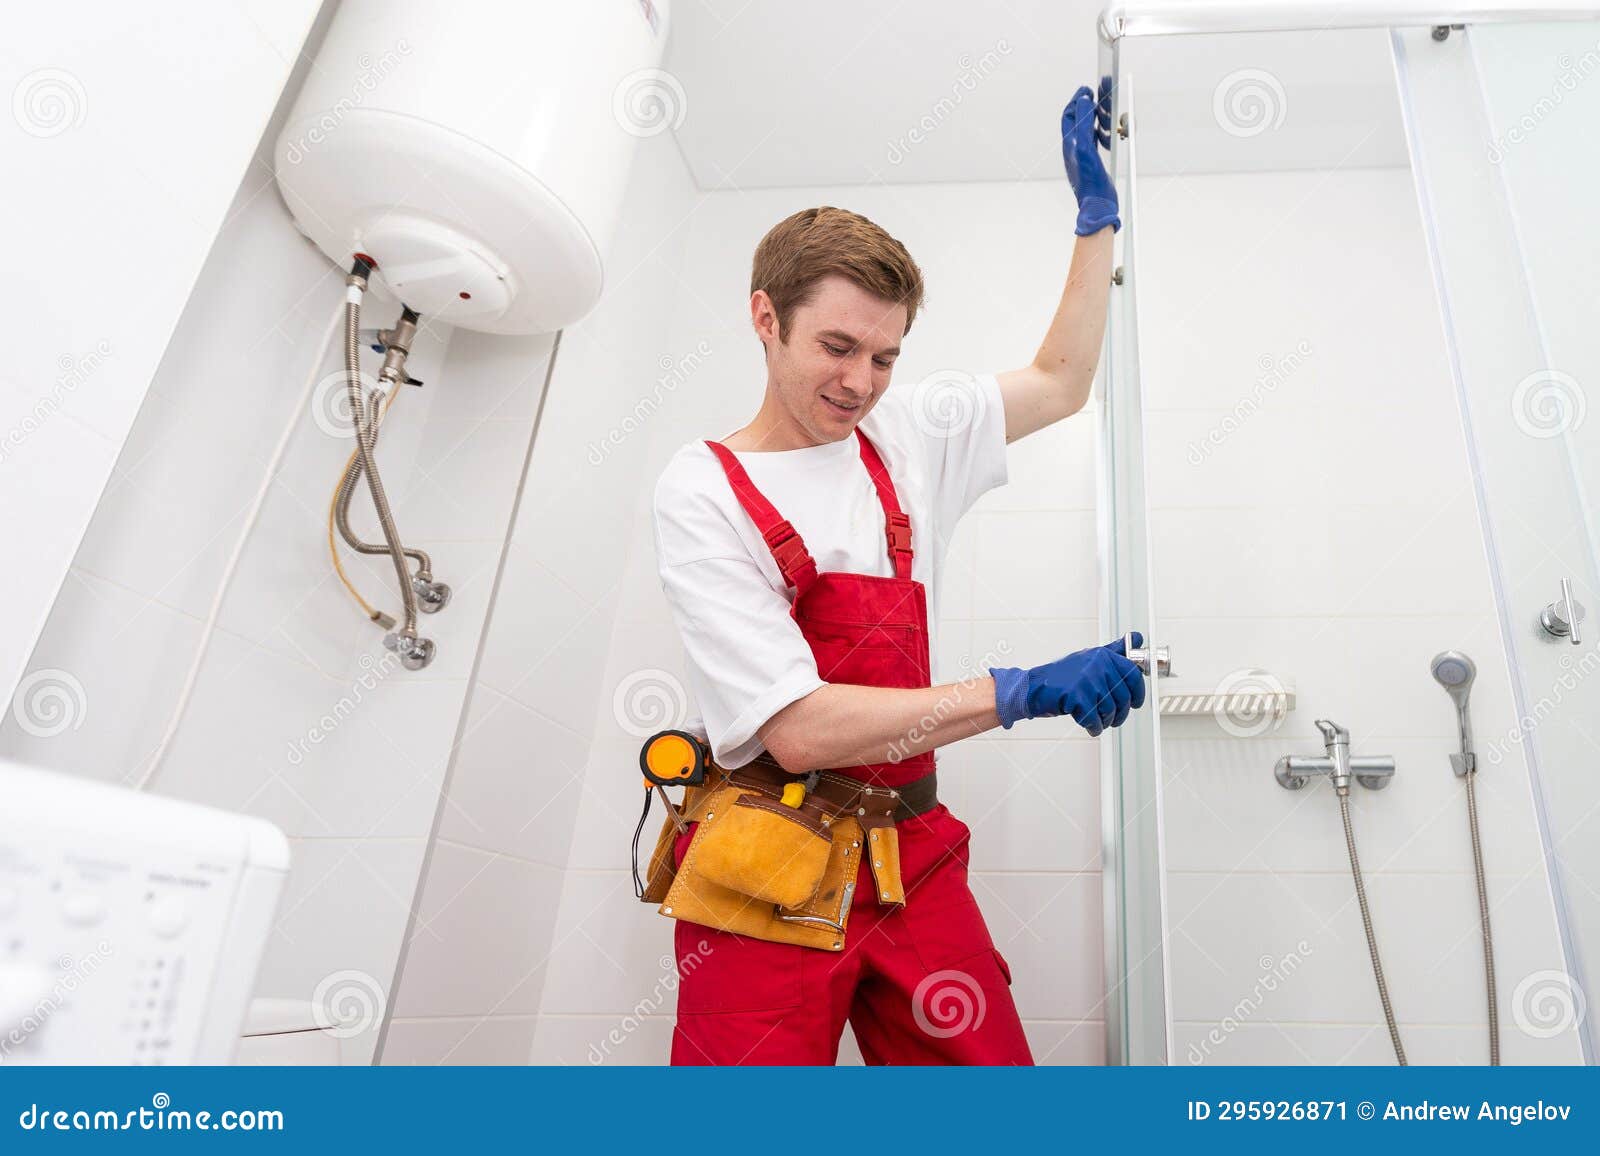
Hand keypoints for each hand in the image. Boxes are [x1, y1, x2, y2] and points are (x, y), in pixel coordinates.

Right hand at [991, 632, 1145, 735]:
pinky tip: (1087, 724)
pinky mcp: (1076, 696)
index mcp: (1102, 655)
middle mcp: (1097, 664)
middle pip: (1123, 697)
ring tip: (1096, 720)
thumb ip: (1114, 650)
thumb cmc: (1062, 676)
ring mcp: (1086, 679)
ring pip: (1110, 710)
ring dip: (1104, 721)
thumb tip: (1139, 637)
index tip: (1136, 703)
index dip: (1138, 693)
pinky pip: (1095, 719)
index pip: (1133, 674)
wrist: (1033, 687)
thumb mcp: (1090, 659)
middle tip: (1112, 718)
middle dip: (1119, 713)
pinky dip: (1093, 726)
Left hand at [1060, 78, 1119, 236]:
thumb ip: (1083, 124)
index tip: (1087, 89)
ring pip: (1087, 130)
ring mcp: (1082, 156)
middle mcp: (1074, 148)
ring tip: (1106, 116)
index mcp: (1070, 143)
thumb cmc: (1090, 180)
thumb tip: (1083, 101)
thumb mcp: (1086, 148)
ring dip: (1097, 120)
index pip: (1070, 115)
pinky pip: (1095, 142)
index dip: (1077, 100)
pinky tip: (1109, 135)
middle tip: (1098, 96)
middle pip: (1078, 120)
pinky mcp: (1092, 163)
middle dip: (1088, 107)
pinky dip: (1102, 134)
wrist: (1096, 205)